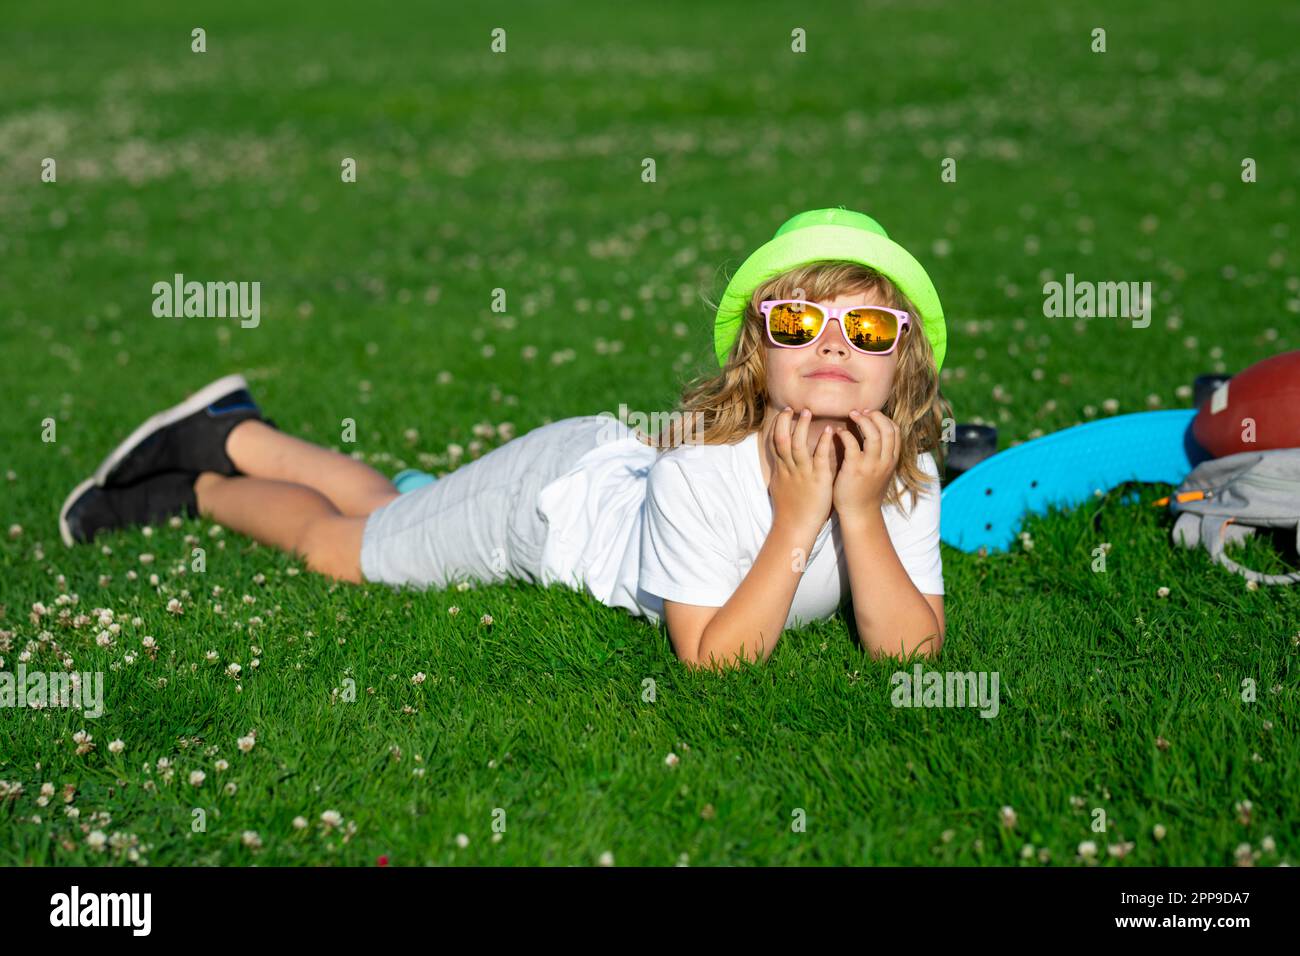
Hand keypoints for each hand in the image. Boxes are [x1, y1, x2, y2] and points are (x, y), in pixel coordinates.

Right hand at [766, 407, 836, 537]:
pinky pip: (819, 457)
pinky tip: (830, 431)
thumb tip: (781, 465)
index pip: (775, 443)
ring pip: (797, 445)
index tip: (784, 414)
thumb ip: (782, 474)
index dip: (778, 427)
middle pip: (782, 439)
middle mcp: (789, 468)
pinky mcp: (817, 479)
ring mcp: (802, 473)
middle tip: (793, 408)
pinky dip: (822, 443)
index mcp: (781, 470)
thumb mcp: (780, 488)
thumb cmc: (790, 511)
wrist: (795, 527)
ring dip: (802, 427)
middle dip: (786, 422)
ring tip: (807, 412)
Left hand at [832, 409, 899, 521]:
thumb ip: (881, 455)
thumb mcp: (881, 472)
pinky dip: (846, 434)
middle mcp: (885, 461)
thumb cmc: (866, 492)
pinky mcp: (855, 469)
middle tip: (860, 411)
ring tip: (851, 415)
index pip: (895, 431)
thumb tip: (875, 435)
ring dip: (862, 420)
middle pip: (887, 428)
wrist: (859, 513)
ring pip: (873, 433)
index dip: (884, 419)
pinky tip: (839, 432)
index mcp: (892, 460)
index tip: (871, 414)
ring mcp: (871, 465)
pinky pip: (852, 443)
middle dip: (874, 415)